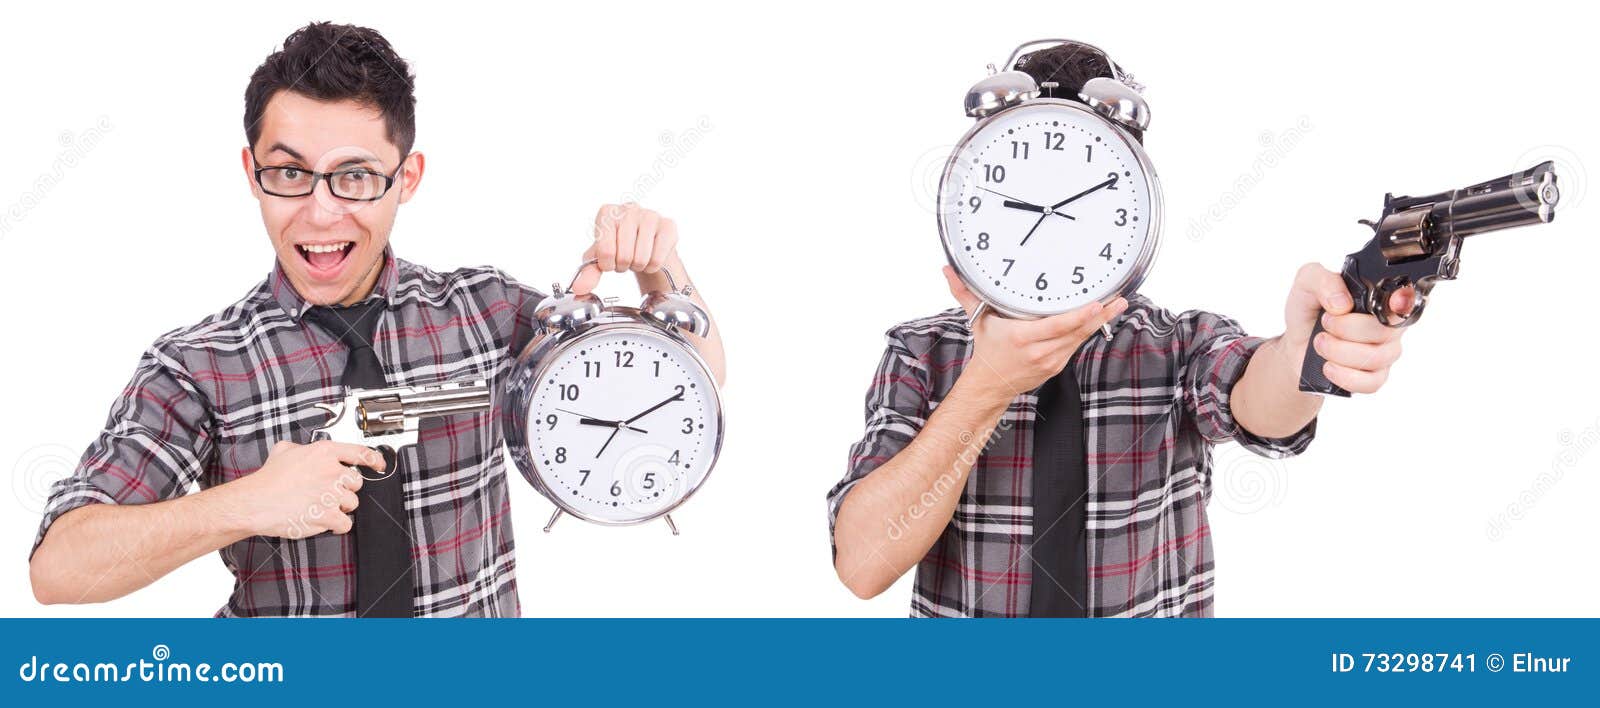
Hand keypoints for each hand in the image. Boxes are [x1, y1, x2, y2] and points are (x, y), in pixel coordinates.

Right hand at [226, 440, 377, 538]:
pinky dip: (338, 525)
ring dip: (340, 508)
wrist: (255, 502)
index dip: (374, 460)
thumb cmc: (267, 480)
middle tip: (327, 494)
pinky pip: (346, 523)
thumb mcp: (283, 450)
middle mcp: (332, 471)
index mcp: (324, 453)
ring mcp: (332, 494)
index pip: (361, 453)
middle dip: (345, 490)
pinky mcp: (328, 515)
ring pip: (352, 504)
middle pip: (356, 483)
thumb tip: (304, 449)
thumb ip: (301, 447)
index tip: (378, 465)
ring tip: (320, 507)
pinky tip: (325, 522)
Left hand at [573, 203, 680, 294]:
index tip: (610, 261)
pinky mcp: (668, 225)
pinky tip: (651, 256)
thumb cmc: (620, 247)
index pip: (605, 251)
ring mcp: (650, 215)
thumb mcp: (600, 259)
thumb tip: (579, 288)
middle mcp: (629, 209)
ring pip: (642, 257)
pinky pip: (658, 258)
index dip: (608, 264)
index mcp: (607, 213)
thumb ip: (588, 273)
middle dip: (623, 265)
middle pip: (624, 255)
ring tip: (637, 257)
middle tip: (625, 260)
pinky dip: (653, 266)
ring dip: (638, 265)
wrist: (646, 245)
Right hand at [943, 266, 1126, 402]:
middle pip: (1077, 332)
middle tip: (1118, 298)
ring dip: (1101, 321)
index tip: (1095, 304)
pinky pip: (1077, 344)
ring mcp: (1052, 360)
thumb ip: (965, 293)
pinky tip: (1102, 317)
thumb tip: (948, 270)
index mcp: (1022, 338)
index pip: (1058, 326)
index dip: (1079, 317)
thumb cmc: (987, 350)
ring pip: (1081, 338)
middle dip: (1101, 315)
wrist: (991, 384)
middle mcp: (1040, 351)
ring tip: (1118, 303)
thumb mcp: (978, 320)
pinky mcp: (1058, 365)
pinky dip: (1090, 330)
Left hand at [1285, 263, 1413, 393]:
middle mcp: (1389, 324)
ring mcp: (1385, 351)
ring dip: (1339, 351)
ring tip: (1320, 343)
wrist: (1295, 343)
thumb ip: (1322, 280)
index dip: (1401, 302)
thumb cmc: (1309, 310)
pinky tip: (1328, 367)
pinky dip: (1345, 376)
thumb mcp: (1306, 283)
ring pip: (1376, 357)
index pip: (1407, 298)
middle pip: (1384, 331)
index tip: (1382, 305)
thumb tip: (1342, 303)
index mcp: (1380, 296)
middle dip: (1345, 329)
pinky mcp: (1375, 376)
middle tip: (1325, 324)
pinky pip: (1372, 382)